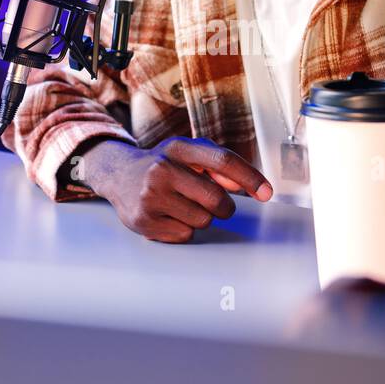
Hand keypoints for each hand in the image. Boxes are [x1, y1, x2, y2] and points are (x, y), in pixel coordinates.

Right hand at [76, 137, 272, 242]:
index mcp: (177, 148)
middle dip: (224, 208)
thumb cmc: (163, 164)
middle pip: (216, 200)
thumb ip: (219, 165)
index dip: (249, 177)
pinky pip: (184, 235)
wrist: (118, 175)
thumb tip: (245, 186)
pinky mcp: (144, 221)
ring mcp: (151, 197)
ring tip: (184, 206)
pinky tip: (169, 216)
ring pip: (202, 221)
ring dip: (201, 218)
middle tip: (218, 206)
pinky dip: (183, 229)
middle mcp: (162, 169)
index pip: (222, 160)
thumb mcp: (188, 154)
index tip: (266, 193)